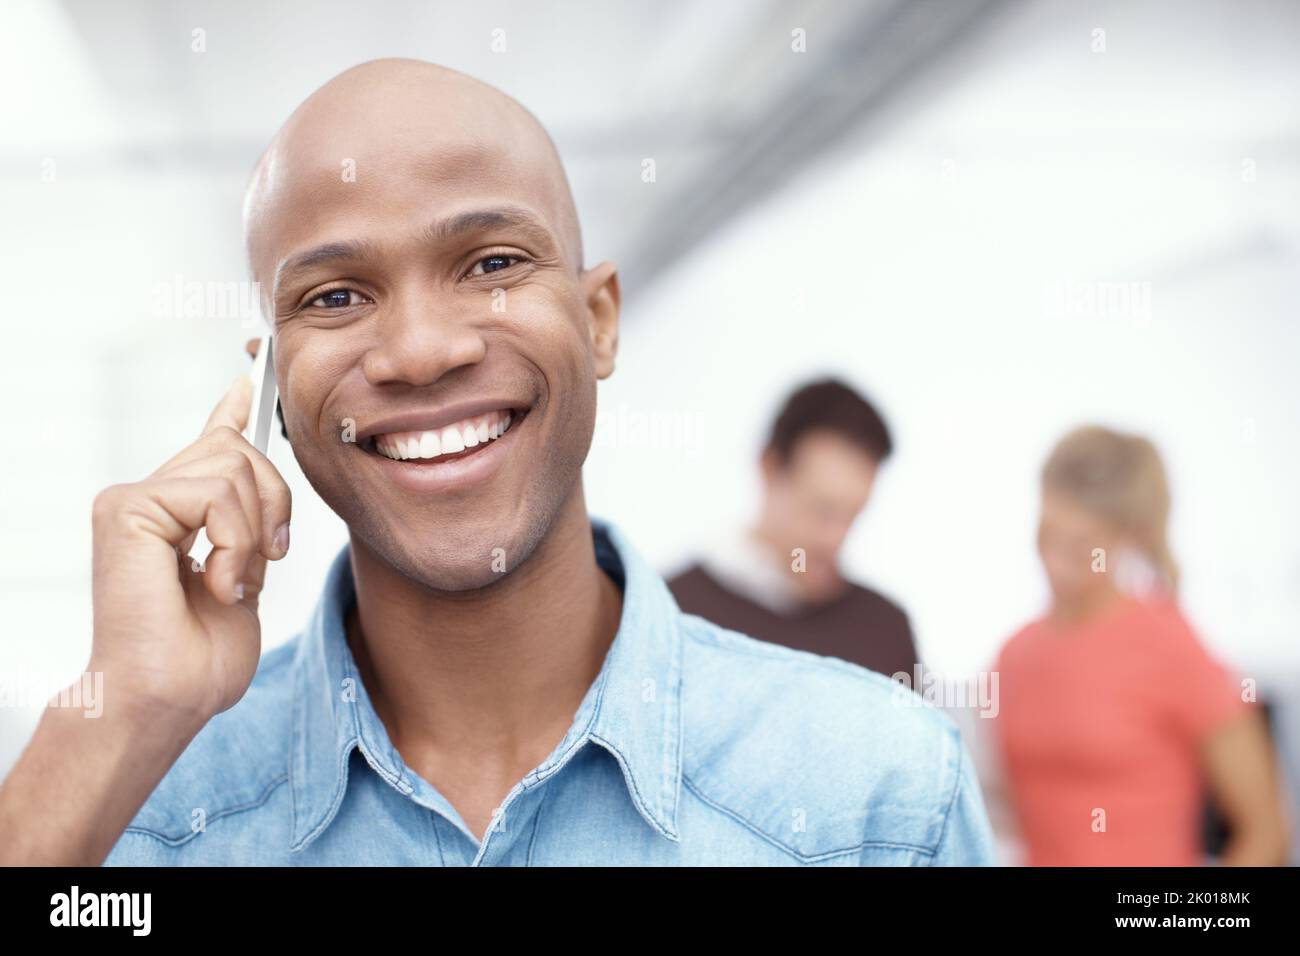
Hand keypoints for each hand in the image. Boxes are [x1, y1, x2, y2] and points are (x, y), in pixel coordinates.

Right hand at [89, 370, 291, 725]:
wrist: (165, 701)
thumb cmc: (199, 659)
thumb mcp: (244, 575)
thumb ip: (246, 521)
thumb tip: (252, 489)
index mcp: (174, 514)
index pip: (207, 445)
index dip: (231, 411)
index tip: (248, 382)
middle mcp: (147, 499)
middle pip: (239, 452)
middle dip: (273, 504)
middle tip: (263, 560)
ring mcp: (131, 500)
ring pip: (234, 468)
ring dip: (253, 532)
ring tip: (232, 581)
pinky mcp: (126, 508)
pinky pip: (217, 494)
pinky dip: (235, 542)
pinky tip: (217, 582)